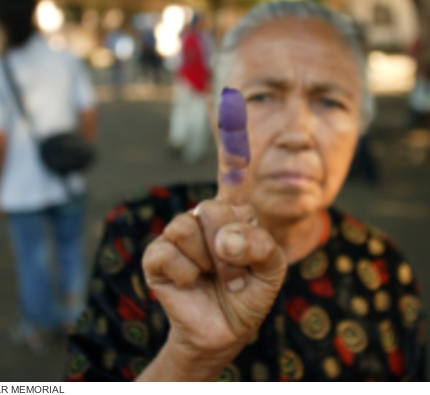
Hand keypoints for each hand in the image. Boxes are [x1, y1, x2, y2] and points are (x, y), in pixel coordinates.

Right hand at [141, 88, 286, 379]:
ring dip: (212, 265)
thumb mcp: (272, 267)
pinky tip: (189, 284)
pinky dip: (186, 275)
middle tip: (235, 271)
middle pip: (215, 208)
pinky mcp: (157, 257)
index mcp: (234, 214)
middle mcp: (205, 217)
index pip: (232, 174)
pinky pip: (170, 253)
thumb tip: (223, 239)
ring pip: (191, 228)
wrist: (226, 329)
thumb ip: (259, 244)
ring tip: (214, 278)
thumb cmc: (250, 292)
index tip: (231, 100)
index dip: (231, 139)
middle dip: (232, 248)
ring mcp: (179, 235)